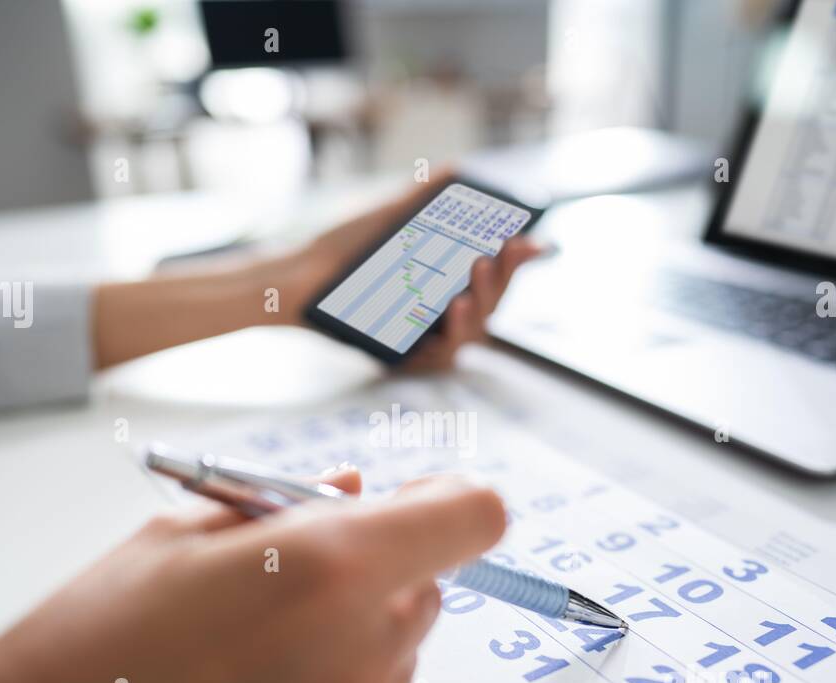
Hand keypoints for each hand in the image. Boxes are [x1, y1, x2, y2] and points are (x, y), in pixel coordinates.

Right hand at [0, 468, 505, 682]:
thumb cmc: (70, 665)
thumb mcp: (168, 544)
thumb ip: (281, 511)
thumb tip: (350, 491)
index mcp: (319, 569)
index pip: (467, 517)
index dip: (448, 504)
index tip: (424, 506)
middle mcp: (355, 659)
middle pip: (426, 593)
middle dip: (375, 579)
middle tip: (287, 589)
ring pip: (394, 666)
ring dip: (348, 650)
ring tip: (243, 667)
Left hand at [301, 176, 543, 370]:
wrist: (299, 275)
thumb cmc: (344, 250)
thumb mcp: (389, 217)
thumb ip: (424, 197)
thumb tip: (457, 171)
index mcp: (446, 279)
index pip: (493, 273)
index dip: (518, 260)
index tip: (535, 240)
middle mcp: (441, 312)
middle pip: (492, 300)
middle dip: (507, 273)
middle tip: (511, 246)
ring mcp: (426, 337)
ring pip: (474, 329)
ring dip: (485, 298)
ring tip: (479, 270)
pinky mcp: (406, 357)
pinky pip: (441, 354)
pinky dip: (454, 330)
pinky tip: (455, 306)